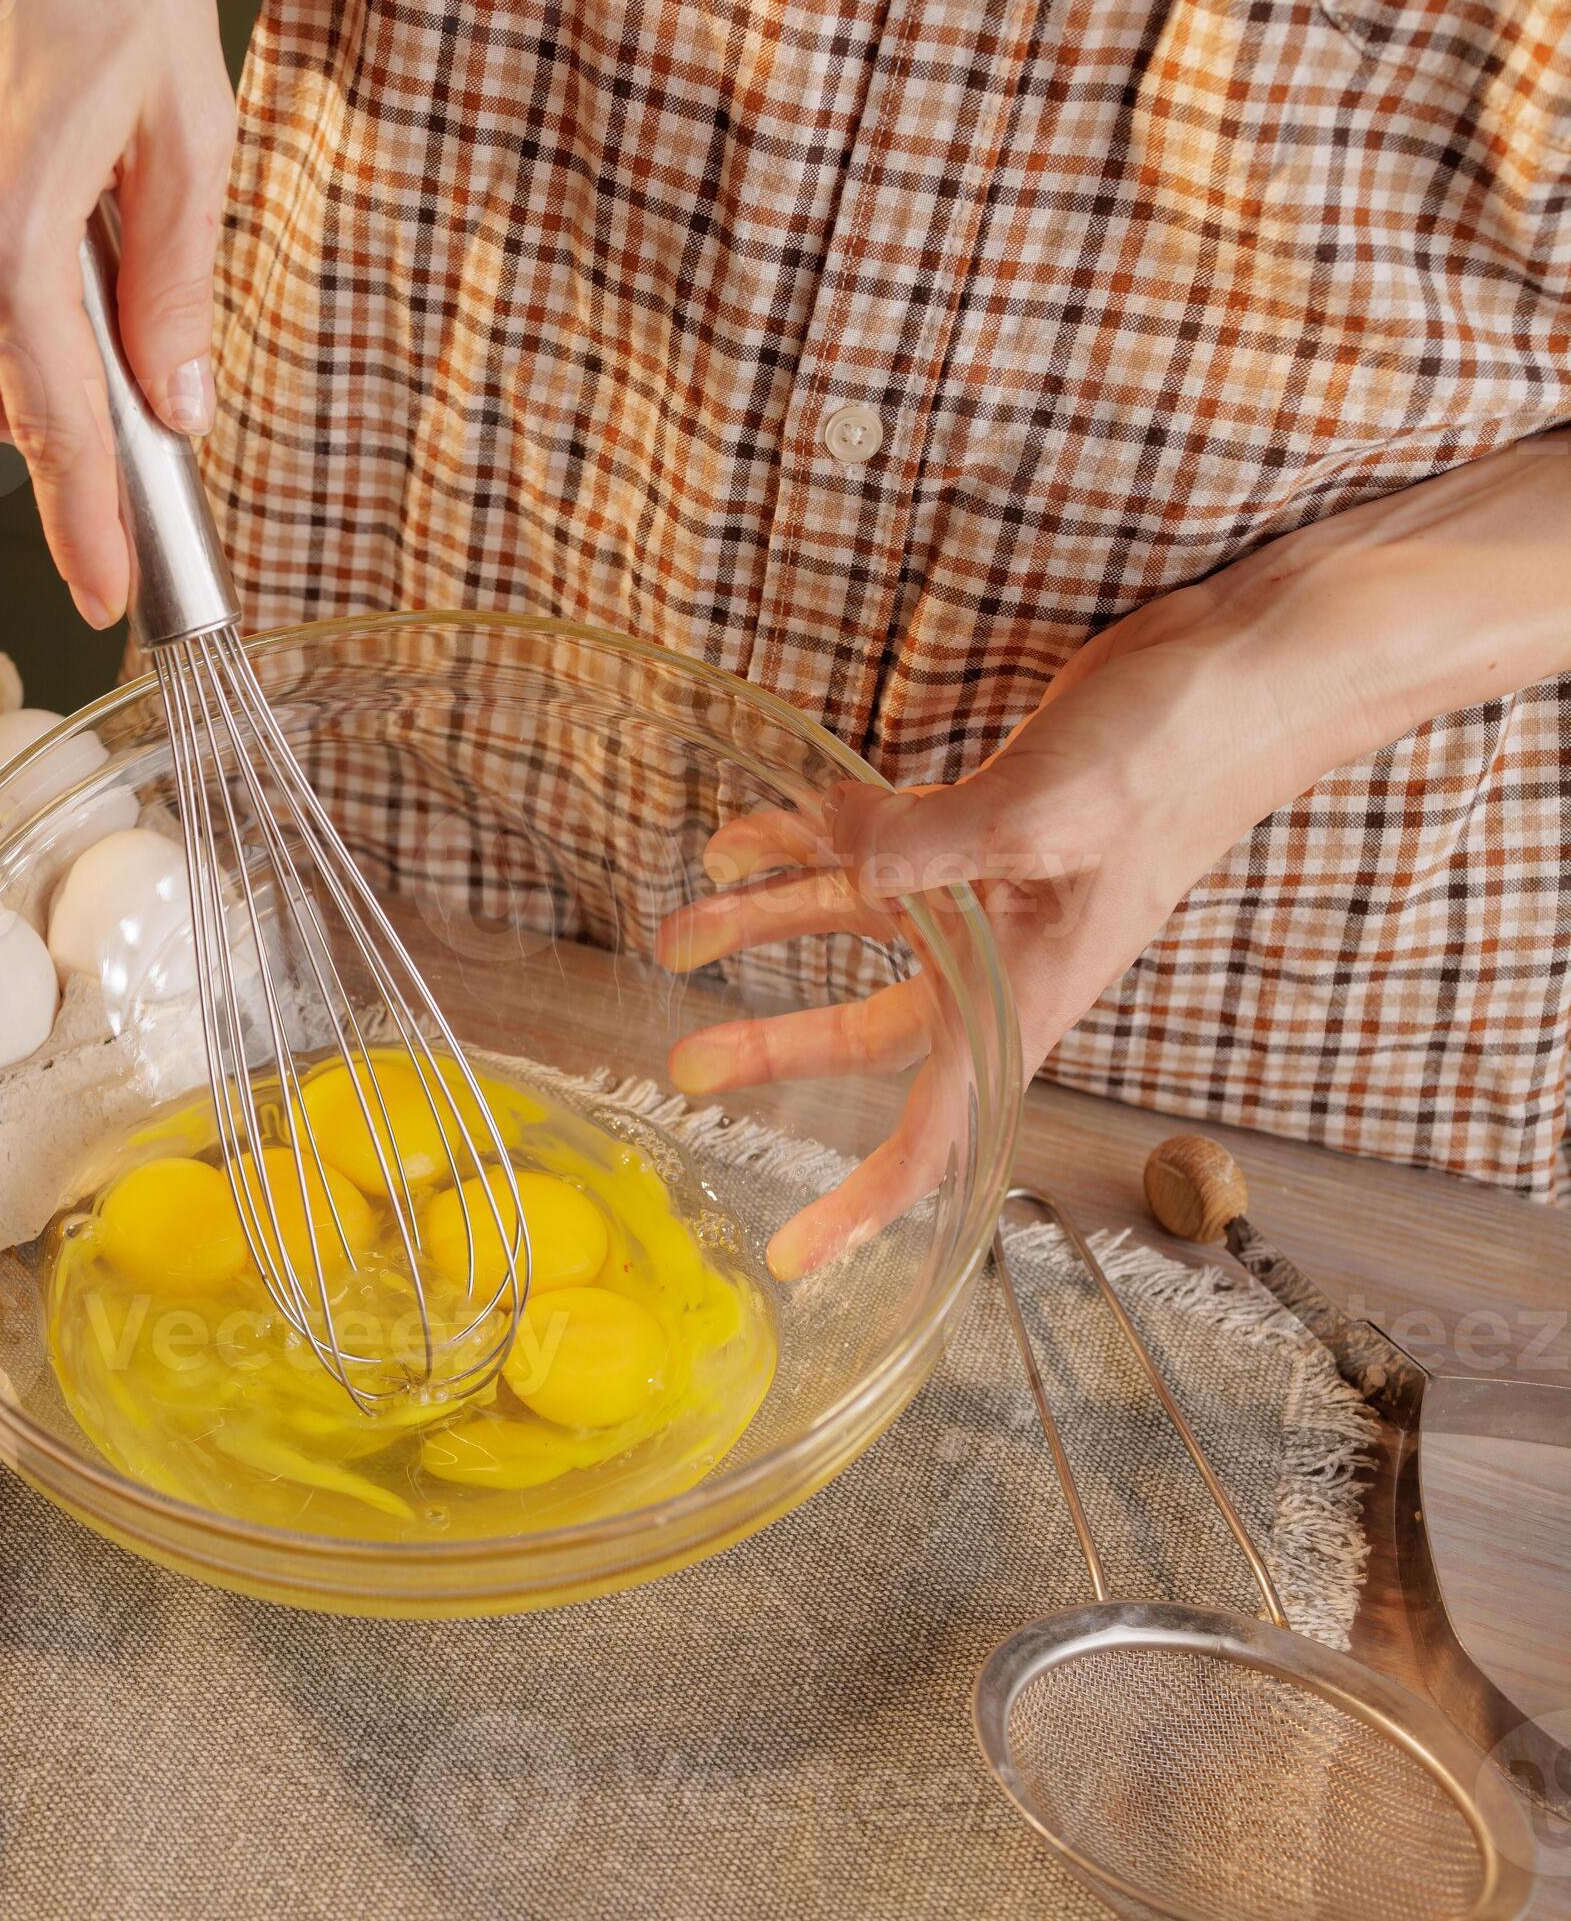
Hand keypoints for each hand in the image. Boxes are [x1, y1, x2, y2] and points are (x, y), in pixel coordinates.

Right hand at [0, 0, 236, 628]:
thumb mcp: (187, 128)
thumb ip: (177, 283)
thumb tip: (174, 396)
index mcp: (5, 232)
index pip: (53, 428)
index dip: (83, 520)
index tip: (105, 584)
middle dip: (51, 411)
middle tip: (125, 360)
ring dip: (10, 335)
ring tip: (79, 233)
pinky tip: (25, 179)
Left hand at [654, 585, 1328, 1278]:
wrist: (1244, 673)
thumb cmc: (1174, 758)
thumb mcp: (1046, 811)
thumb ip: (930, 846)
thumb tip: (844, 859)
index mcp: (1026, 994)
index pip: (937, 1129)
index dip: (865, 1201)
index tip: (798, 1253)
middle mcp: (1001, 959)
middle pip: (870, 1035)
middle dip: (776, 1050)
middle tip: (684, 1065)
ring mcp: (987, 893)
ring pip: (853, 932)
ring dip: (766, 932)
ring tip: (681, 935)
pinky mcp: (977, 826)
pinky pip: (870, 850)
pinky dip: (804, 845)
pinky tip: (741, 838)